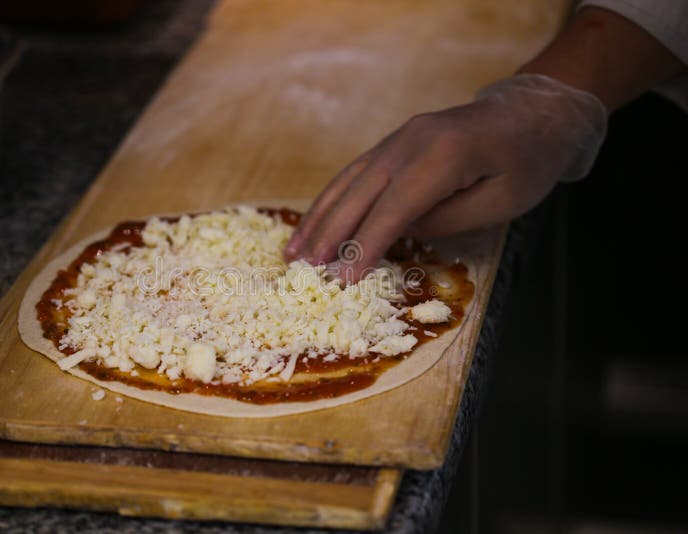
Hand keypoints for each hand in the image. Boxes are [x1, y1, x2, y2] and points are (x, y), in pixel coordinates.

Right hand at [284, 74, 606, 281]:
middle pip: (360, 192)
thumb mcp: (501, 202)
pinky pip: (356, 172)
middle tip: (303, 267)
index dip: (366, 244)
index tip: (343, 277)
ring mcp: (400, 137)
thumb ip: (445, 219)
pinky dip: (333, 199)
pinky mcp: (396, 141)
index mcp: (444, 156)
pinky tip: (316, 220)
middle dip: (330, 232)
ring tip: (295, 248)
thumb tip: (395, 232)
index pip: (394, 208)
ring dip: (320, 216)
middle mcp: (412, 141)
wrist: (534, 112)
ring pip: (349, 180)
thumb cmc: (528, 162)